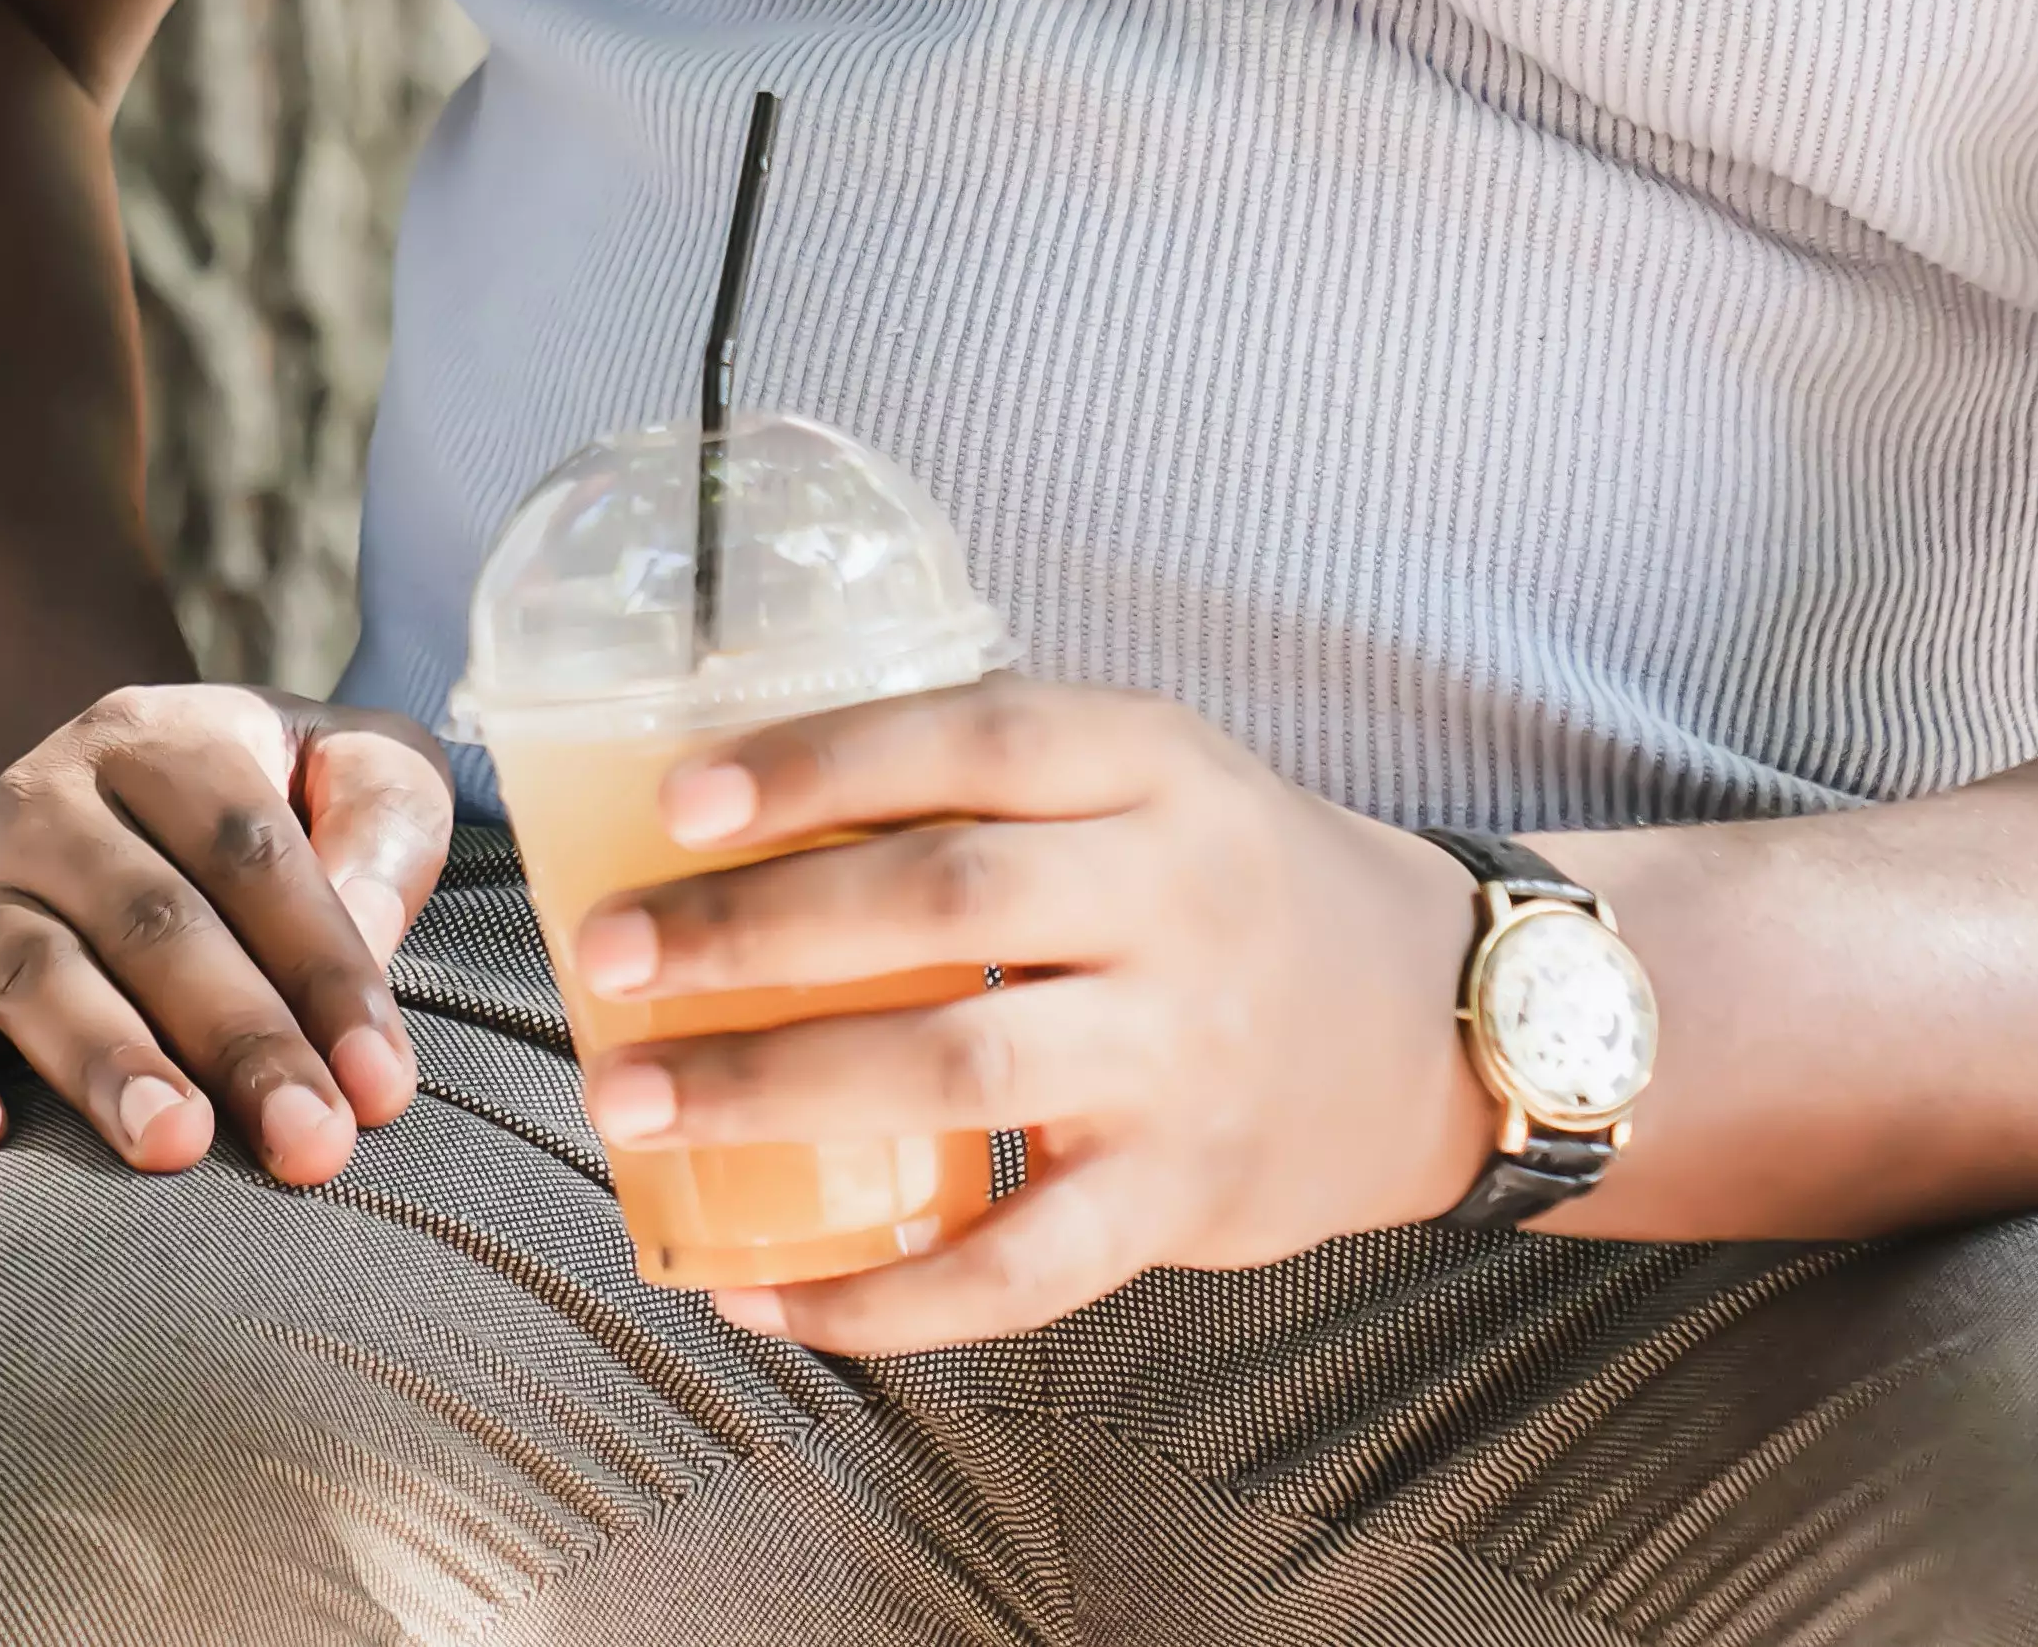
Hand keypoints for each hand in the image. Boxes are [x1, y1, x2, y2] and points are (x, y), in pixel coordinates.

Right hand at [0, 682, 456, 1186]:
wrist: (113, 804)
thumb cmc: (268, 812)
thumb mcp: (349, 768)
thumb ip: (384, 823)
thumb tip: (370, 928)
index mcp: (164, 741)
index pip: (249, 850)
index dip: (323, 966)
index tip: (383, 1085)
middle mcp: (50, 801)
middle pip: (150, 920)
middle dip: (237, 1038)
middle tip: (308, 1144)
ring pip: (35, 975)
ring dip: (104, 1063)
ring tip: (172, 1144)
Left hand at [566, 677, 1493, 1350]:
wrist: (1430, 1024)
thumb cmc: (1224, 881)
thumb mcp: (1146, 776)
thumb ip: (984, 782)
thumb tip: (712, 807)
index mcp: (1156, 765)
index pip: (975, 740)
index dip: (822, 763)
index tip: (678, 800)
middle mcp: (1181, 899)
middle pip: (945, 903)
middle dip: (752, 931)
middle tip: (607, 960)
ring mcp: (1186, 1056)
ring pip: (962, 1070)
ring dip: (776, 1090)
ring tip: (633, 1106)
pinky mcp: (1184, 1198)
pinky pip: (1020, 1267)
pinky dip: (880, 1298)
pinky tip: (759, 1294)